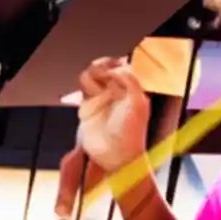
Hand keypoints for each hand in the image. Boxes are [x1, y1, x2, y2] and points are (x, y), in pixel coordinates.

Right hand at [75, 57, 149, 173]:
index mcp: (131, 91)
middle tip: (101, 69)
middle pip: (105, 70)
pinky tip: (87, 88)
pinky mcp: (86, 108)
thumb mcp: (138, 103)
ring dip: (92, 73)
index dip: (117, 64)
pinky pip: (83, 90)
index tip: (114, 65)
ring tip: (94, 79)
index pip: (122, 69)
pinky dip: (83, 84)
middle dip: (103, 65)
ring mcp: (100, 101)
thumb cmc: (131, 132)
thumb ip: (130, 81)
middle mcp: (116, 94)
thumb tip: (116, 68)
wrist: (115, 155)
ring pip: (92, 77)